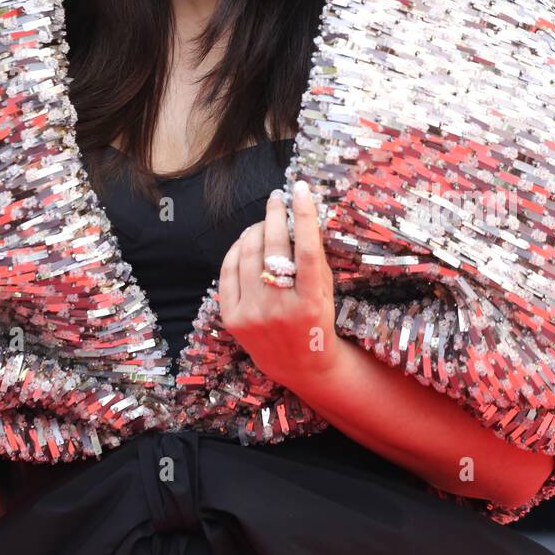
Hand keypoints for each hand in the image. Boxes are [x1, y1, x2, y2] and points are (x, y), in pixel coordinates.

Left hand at [218, 180, 339, 389]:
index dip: (304, 216)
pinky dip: (236, 249)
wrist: (298, 365)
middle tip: (276, 198)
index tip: (299, 189)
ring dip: (255, 229)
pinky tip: (245, 241)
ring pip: (247, 254)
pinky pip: (228, 271)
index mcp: (310, 303)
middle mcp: (280, 309)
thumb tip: (301, 216)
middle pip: (273, 247)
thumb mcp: (325, 293)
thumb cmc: (317, 321)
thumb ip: (315, 259)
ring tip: (264, 221)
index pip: (308, 251)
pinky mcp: (232, 318)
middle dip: (274, 214)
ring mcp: (252, 314)